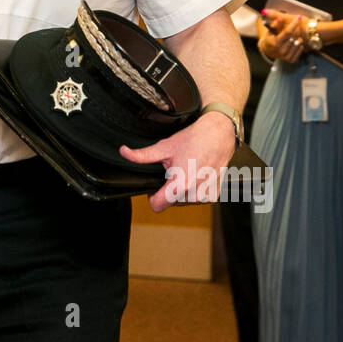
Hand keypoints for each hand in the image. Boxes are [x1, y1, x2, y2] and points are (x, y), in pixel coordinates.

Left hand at [119, 111, 235, 212]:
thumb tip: (124, 152)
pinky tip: (196, 174)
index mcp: (181, 184)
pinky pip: (195, 198)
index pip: (157, 206)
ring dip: (181, 190)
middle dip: (169, 189)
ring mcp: (206, 196)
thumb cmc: (194, 139)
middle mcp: (195, 194)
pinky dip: (193, 189)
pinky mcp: (213, 196)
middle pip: (170, 203)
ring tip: (187, 170)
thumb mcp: (164, 147)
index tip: (155, 185)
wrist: (219, 135)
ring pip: (182, 202)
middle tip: (175, 170)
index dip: (152, 196)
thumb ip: (142, 155)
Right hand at [258, 8, 306, 63]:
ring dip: (297, 39)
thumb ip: (275, 24)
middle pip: (293, 37)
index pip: (288, 32)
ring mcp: (286, 56)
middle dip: (294, 32)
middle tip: (291, 31)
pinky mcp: (290, 60)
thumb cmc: (270, 38)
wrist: (267, 50)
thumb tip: (279, 19)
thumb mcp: (270, 30)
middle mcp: (281, 51)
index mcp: (275, 43)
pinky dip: (299, 46)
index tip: (299, 17)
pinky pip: (300, 50)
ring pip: (298, 43)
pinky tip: (295, 43)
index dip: (293, 24)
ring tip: (292, 38)